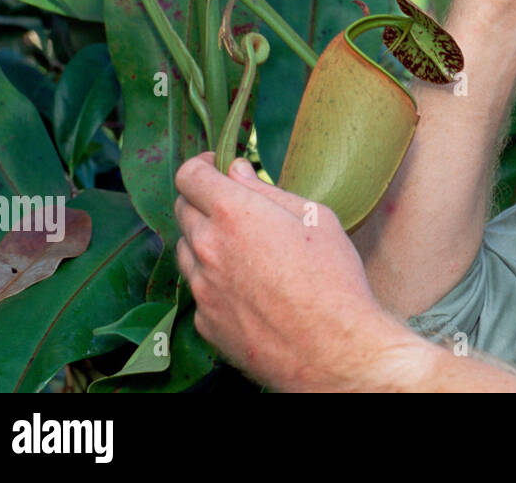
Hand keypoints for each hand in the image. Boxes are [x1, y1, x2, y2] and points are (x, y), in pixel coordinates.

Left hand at [174, 152, 426, 391]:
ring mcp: (202, 289)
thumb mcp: (316, 218)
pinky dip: (213, 280)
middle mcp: (208, 248)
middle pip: (181, 210)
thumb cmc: (334, 278)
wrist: (334, 349)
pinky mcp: (205, 322)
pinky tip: (247, 287)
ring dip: (203, 240)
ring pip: (184, 251)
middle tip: (233, 206)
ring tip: (242, 248)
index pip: (188, 176)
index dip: (200, 166)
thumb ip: (268, 192)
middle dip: (203, 200)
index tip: (214, 166)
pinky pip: (198, 290)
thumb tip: (236, 172)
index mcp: (235, 214)